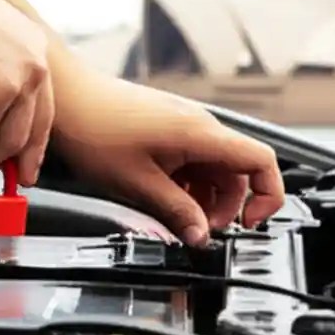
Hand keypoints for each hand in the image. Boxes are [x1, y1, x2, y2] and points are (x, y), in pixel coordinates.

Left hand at [52, 76, 282, 245]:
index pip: (262, 161)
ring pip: (214, 168)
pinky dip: (188, 184)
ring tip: (179, 217)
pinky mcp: (168, 128)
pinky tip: (164, 198)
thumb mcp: (138, 184)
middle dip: (227, 206)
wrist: (66, 98)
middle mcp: (200, 125)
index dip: (268, 196)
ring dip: (205, 197)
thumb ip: (176, 212)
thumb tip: (200, 236)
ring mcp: (184, 125)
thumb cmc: (94, 130)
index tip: (250, 223)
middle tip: (201, 230)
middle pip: (238, 171)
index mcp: (201, 134)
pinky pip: (193, 160)